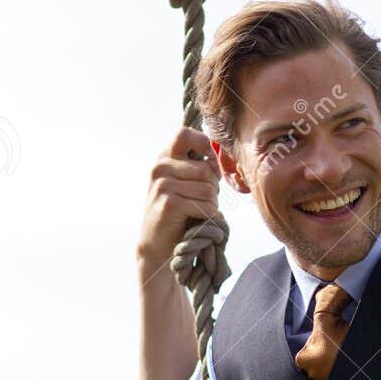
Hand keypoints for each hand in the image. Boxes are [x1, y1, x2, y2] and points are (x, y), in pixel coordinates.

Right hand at [139, 126, 222, 264]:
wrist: (156, 246)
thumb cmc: (178, 212)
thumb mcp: (184, 182)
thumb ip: (198, 166)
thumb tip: (223, 155)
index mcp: (164, 157)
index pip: (185, 134)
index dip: (205, 146)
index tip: (212, 166)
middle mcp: (160, 167)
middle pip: (206, 169)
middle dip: (214, 188)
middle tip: (202, 201)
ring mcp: (162, 185)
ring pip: (209, 189)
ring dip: (211, 204)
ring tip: (197, 211)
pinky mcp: (169, 204)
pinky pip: (205, 205)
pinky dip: (208, 216)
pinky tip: (195, 220)